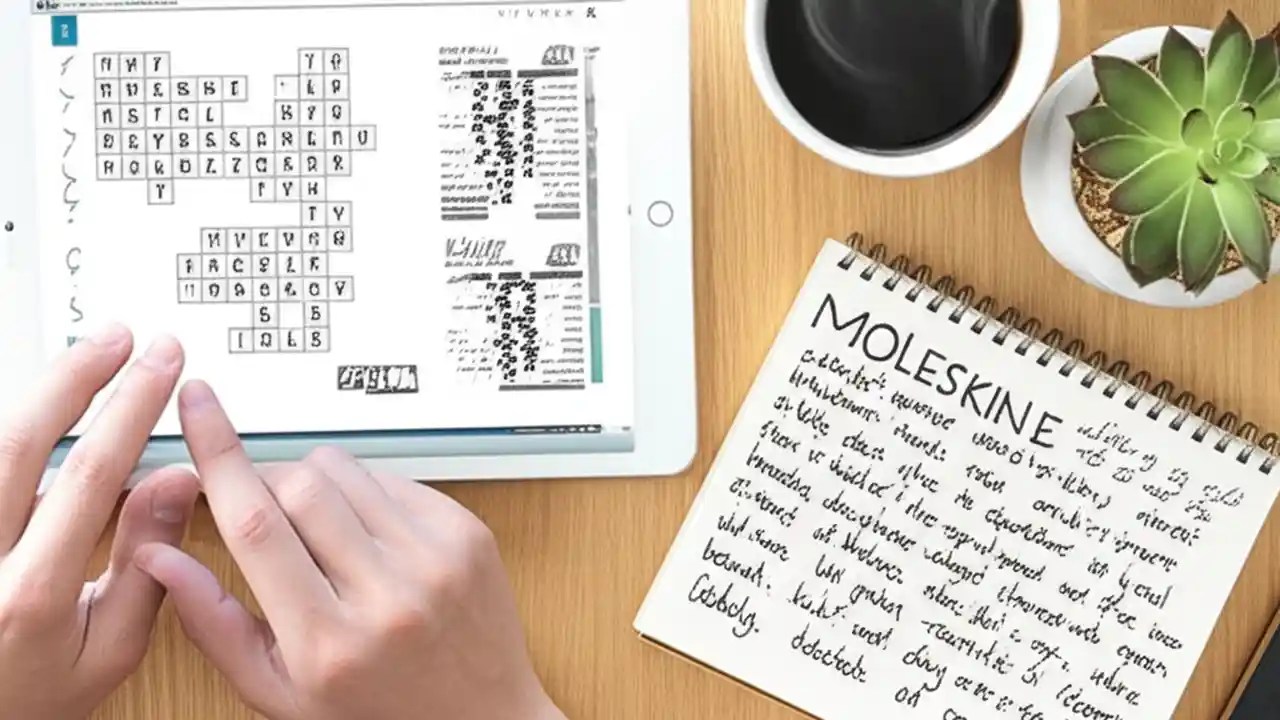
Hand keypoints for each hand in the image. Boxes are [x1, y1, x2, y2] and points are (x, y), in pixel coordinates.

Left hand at [0, 326, 199, 718]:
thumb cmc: (30, 701)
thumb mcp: (109, 653)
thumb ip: (146, 567)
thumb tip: (175, 483)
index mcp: (31, 594)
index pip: (91, 475)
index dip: (131, 409)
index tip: (162, 367)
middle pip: (20, 442)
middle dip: (77, 378)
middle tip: (118, 339)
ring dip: (37, 393)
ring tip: (84, 359)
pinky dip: (8, 431)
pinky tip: (38, 409)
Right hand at [137, 381, 564, 719]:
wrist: (482, 719)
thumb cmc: (377, 713)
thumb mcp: (279, 692)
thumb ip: (213, 622)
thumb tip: (158, 556)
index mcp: (328, 642)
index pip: (257, 524)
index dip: (219, 455)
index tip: (199, 407)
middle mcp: (387, 596)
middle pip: (301, 486)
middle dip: (266, 478)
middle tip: (260, 503)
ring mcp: (435, 560)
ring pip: (348, 471)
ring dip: (315, 483)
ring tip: (321, 532)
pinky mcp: (466, 534)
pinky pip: (393, 477)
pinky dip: (364, 491)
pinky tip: (366, 534)